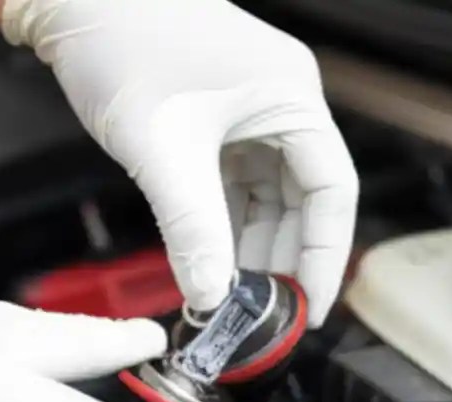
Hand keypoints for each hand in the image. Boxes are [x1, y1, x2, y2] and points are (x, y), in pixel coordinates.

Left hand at [4, 0, 358, 324]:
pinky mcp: (214, 114)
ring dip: (251, 243)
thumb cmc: (119, 39)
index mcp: (291, 97)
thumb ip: (191, 230)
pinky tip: (208, 256)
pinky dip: (223, 220)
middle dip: (283, 257)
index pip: (332, 192)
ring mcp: (248, 107)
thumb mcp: (161, 151)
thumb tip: (211, 295)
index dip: (324, 256)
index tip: (307, 307)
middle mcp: (280, 100)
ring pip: (267, 194)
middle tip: (262, 312)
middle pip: (303, 198)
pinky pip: (234, 180)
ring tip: (231, 293)